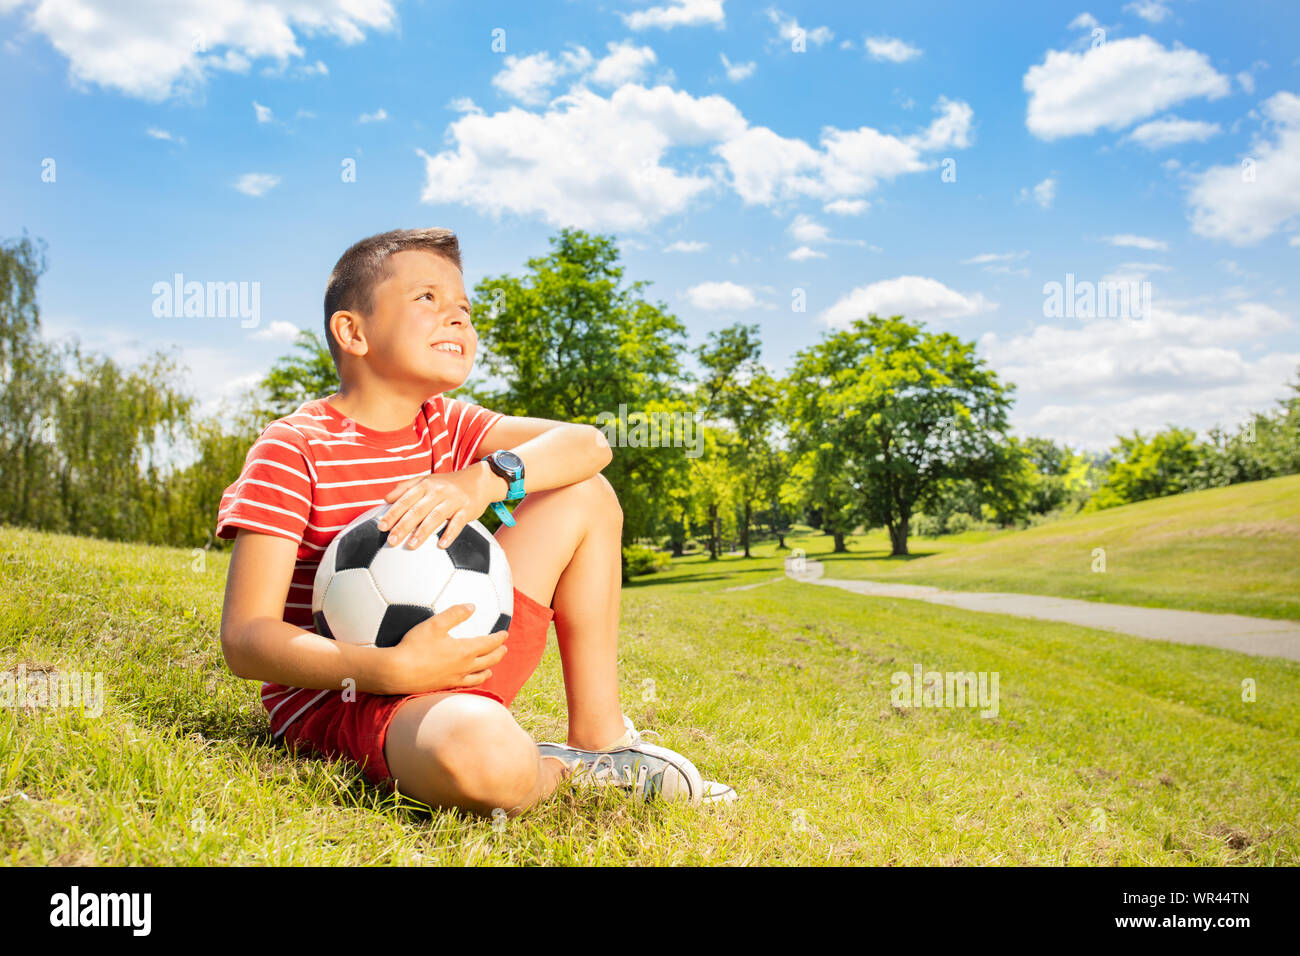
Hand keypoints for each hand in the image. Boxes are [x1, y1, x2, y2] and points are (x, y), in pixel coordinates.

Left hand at [377, 461, 502, 548]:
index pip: (405, 500)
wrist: (478, 480)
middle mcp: (438, 491)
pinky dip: (449, 534)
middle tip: (391, 541)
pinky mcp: (467, 509)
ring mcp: (453, 500)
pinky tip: (441, 545)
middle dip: (403, 526)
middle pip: (417, 510)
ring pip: (435, 517)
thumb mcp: (426, 479)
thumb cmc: (448, 483)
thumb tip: (386, 499)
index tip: (381, 527)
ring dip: (422, 532)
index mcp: (425, 484)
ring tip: (411, 546)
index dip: (392, 513)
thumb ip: (405, 487)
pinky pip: (457, 523)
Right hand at [379, 603, 508, 694]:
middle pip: (489, 661)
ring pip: (479, 676)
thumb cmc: (415, 646)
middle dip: (498, 653)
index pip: (488, 644)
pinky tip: (469, 681)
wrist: (398, 672)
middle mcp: (464, 667)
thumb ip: (455, 614)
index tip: (504, 634)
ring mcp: (455, 679)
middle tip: (504, 649)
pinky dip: (473, 682)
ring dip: (488, 669)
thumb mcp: (435, 624)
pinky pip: (466, 685)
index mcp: (465, 651)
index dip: (498, 638)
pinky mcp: (445, 687)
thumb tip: (471, 606)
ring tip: (490, 668)